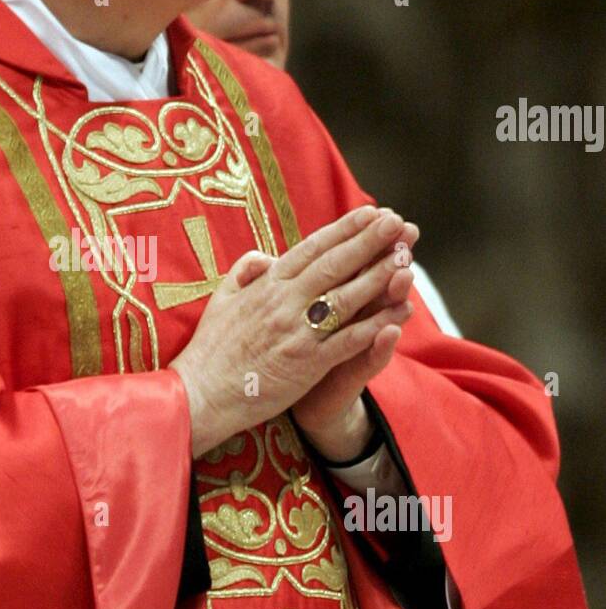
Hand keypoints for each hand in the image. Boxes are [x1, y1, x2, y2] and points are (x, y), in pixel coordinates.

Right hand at [169, 205, 416, 457]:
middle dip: (370, 242)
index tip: (371, 213)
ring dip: (380, 277)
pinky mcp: (306, 363)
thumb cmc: (211, 349)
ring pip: (346, 298)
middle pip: (334, 265)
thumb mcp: (222, 299)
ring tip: (407, 258)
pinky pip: (348, 340)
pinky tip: (398, 313)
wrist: (201, 394)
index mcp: (266, 285)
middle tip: (399, 223)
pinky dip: (375, 325)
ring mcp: (297, 332)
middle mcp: (283, 302)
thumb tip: (268, 256)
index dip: (344, 229)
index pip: (311, 249)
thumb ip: (246, 272)